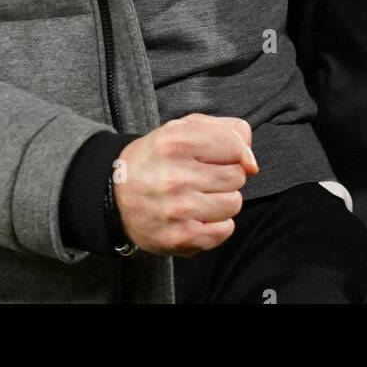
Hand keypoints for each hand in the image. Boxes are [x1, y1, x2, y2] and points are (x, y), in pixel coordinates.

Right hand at [112, 113, 259, 256]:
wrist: (115, 195)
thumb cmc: (156, 158)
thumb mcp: (182, 128)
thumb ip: (224, 130)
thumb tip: (251, 161)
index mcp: (177, 141)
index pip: (235, 145)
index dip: (233, 150)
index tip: (221, 155)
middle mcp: (176, 175)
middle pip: (237, 176)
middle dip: (226, 175)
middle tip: (203, 176)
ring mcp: (178, 210)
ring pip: (234, 203)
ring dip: (222, 200)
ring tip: (199, 195)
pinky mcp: (180, 238)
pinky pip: (225, 231)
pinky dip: (217, 224)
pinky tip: (198, 215)